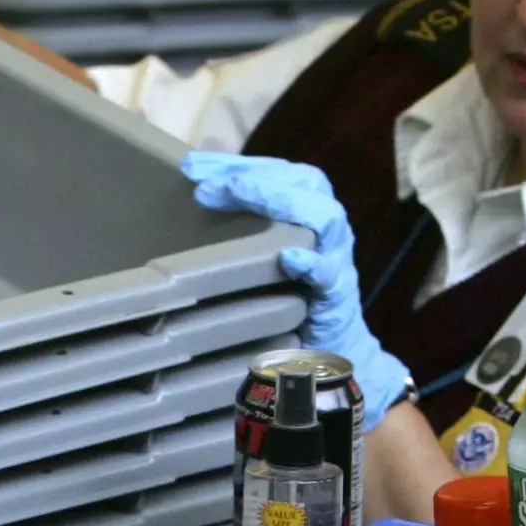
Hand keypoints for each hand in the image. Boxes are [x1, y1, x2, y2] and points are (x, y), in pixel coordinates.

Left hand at [182, 151, 410, 430]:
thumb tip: (186, 212)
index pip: (281, 173)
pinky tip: (290, 257)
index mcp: (310, 218)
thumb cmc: (292, 308)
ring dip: (280, 201)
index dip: (240, 162)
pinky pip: (331, 276)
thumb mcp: (263, 265)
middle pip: (305, 183)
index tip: (193, 164)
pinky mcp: (339, 302)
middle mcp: (328, 234)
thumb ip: (239, 238)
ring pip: (325, 218)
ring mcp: (337, 264)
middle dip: (255, 174)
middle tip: (205, 184)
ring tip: (239, 195)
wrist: (333, 363)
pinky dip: (313, 264)